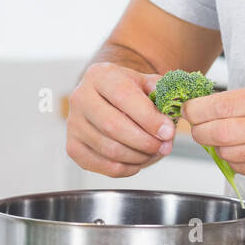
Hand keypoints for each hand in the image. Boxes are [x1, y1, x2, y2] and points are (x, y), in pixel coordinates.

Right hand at [66, 63, 174, 177]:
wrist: (106, 98)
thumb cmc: (128, 91)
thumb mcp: (146, 82)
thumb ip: (161, 93)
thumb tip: (171, 111)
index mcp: (100, 76)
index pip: (123, 97)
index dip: (149, 118)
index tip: (168, 131)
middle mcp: (80, 97)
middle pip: (113, 126)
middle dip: (145, 141)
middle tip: (164, 146)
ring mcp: (73, 124)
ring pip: (109, 149)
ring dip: (138, 156)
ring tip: (154, 152)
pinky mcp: (73, 147)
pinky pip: (103, 166)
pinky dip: (126, 169)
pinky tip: (138, 161)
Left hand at [183, 81, 244, 188]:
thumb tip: (207, 107)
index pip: (224, 105)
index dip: (198, 109)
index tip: (189, 109)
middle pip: (221, 132)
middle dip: (200, 131)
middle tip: (196, 128)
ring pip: (229, 153)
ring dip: (216, 147)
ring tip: (218, 138)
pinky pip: (244, 168)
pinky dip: (234, 160)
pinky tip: (239, 151)